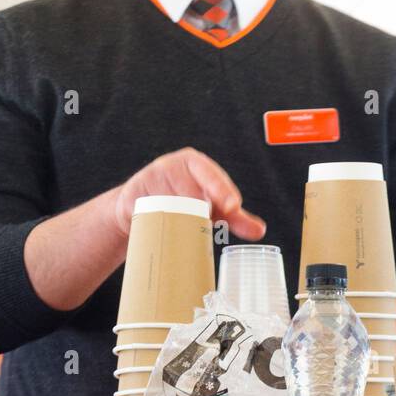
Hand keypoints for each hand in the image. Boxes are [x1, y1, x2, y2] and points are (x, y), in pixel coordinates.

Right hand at [113, 148, 265, 240]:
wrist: (140, 208)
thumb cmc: (183, 205)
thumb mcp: (212, 210)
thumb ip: (236, 218)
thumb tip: (260, 231)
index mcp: (196, 164)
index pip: (211, 175)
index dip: (222, 191)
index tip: (232, 207)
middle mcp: (174, 165)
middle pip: (191, 191)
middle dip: (198, 209)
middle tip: (202, 221)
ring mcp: (153, 175)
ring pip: (170, 201)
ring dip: (177, 217)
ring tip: (179, 227)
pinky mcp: (134, 189)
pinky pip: (148, 207)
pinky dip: (156, 218)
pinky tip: (159, 225)